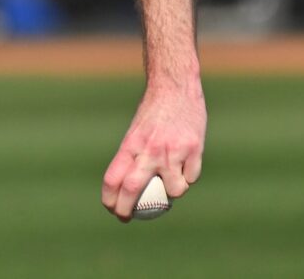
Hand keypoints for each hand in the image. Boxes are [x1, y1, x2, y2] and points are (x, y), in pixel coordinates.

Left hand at [102, 80, 203, 221]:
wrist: (175, 86)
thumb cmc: (154, 111)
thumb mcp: (137, 132)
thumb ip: (134, 157)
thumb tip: (128, 188)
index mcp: (131, 144)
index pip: (113, 178)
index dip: (109, 199)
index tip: (111, 208)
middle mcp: (150, 150)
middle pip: (133, 189)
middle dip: (126, 209)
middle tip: (127, 216)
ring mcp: (173, 151)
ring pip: (173, 190)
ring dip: (172, 193)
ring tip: (172, 183)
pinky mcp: (194, 149)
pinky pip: (191, 177)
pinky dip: (188, 176)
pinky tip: (187, 166)